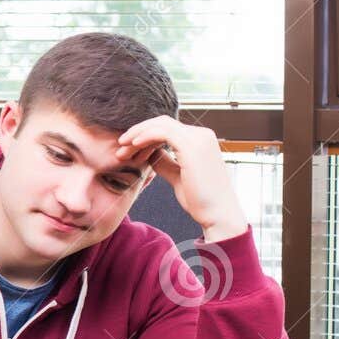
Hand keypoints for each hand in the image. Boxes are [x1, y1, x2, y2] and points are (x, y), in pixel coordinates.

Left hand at [115, 116, 246, 241]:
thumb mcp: (178, 176)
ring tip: (122, 149)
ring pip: (160, 124)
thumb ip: (165, 161)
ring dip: (137, 135)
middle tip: (120, 146)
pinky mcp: (192, 147)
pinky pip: (162, 132)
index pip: (167, 128)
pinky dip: (145, 136)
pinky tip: (132, 145)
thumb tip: (150, 152)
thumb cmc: (200, 201)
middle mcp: (202, 135)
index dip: (145, 136)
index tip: (129, 151)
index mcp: (201, 140)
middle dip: (138, 132)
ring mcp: (199, 139)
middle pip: (162, 122)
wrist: (218, 216)